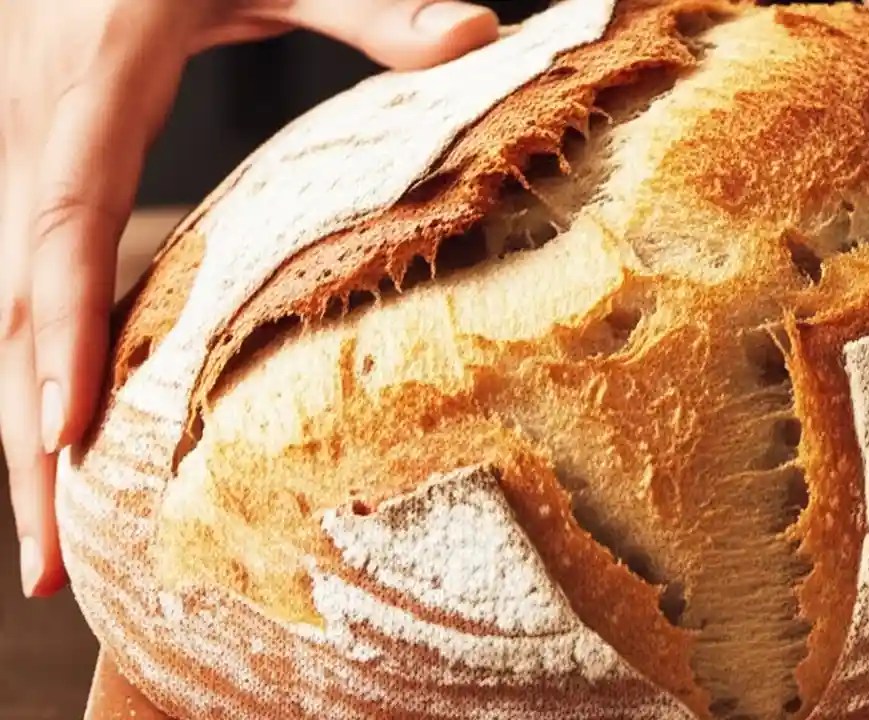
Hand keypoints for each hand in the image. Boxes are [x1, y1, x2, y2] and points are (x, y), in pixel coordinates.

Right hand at [0, 0, 497, 598]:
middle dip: (24, 442)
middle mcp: (34, 140)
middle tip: (50, 567)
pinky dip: (35, 375)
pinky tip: (60, 446)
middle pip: (9, 309)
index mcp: (91, 91)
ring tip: (47, 545)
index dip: (61, 335)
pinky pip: (22, 293)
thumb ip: (367, 6)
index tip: (69, 439)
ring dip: (16, 430)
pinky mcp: (33, 178)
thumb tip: (485, 33)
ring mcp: (20, 163)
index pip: (64, 225)